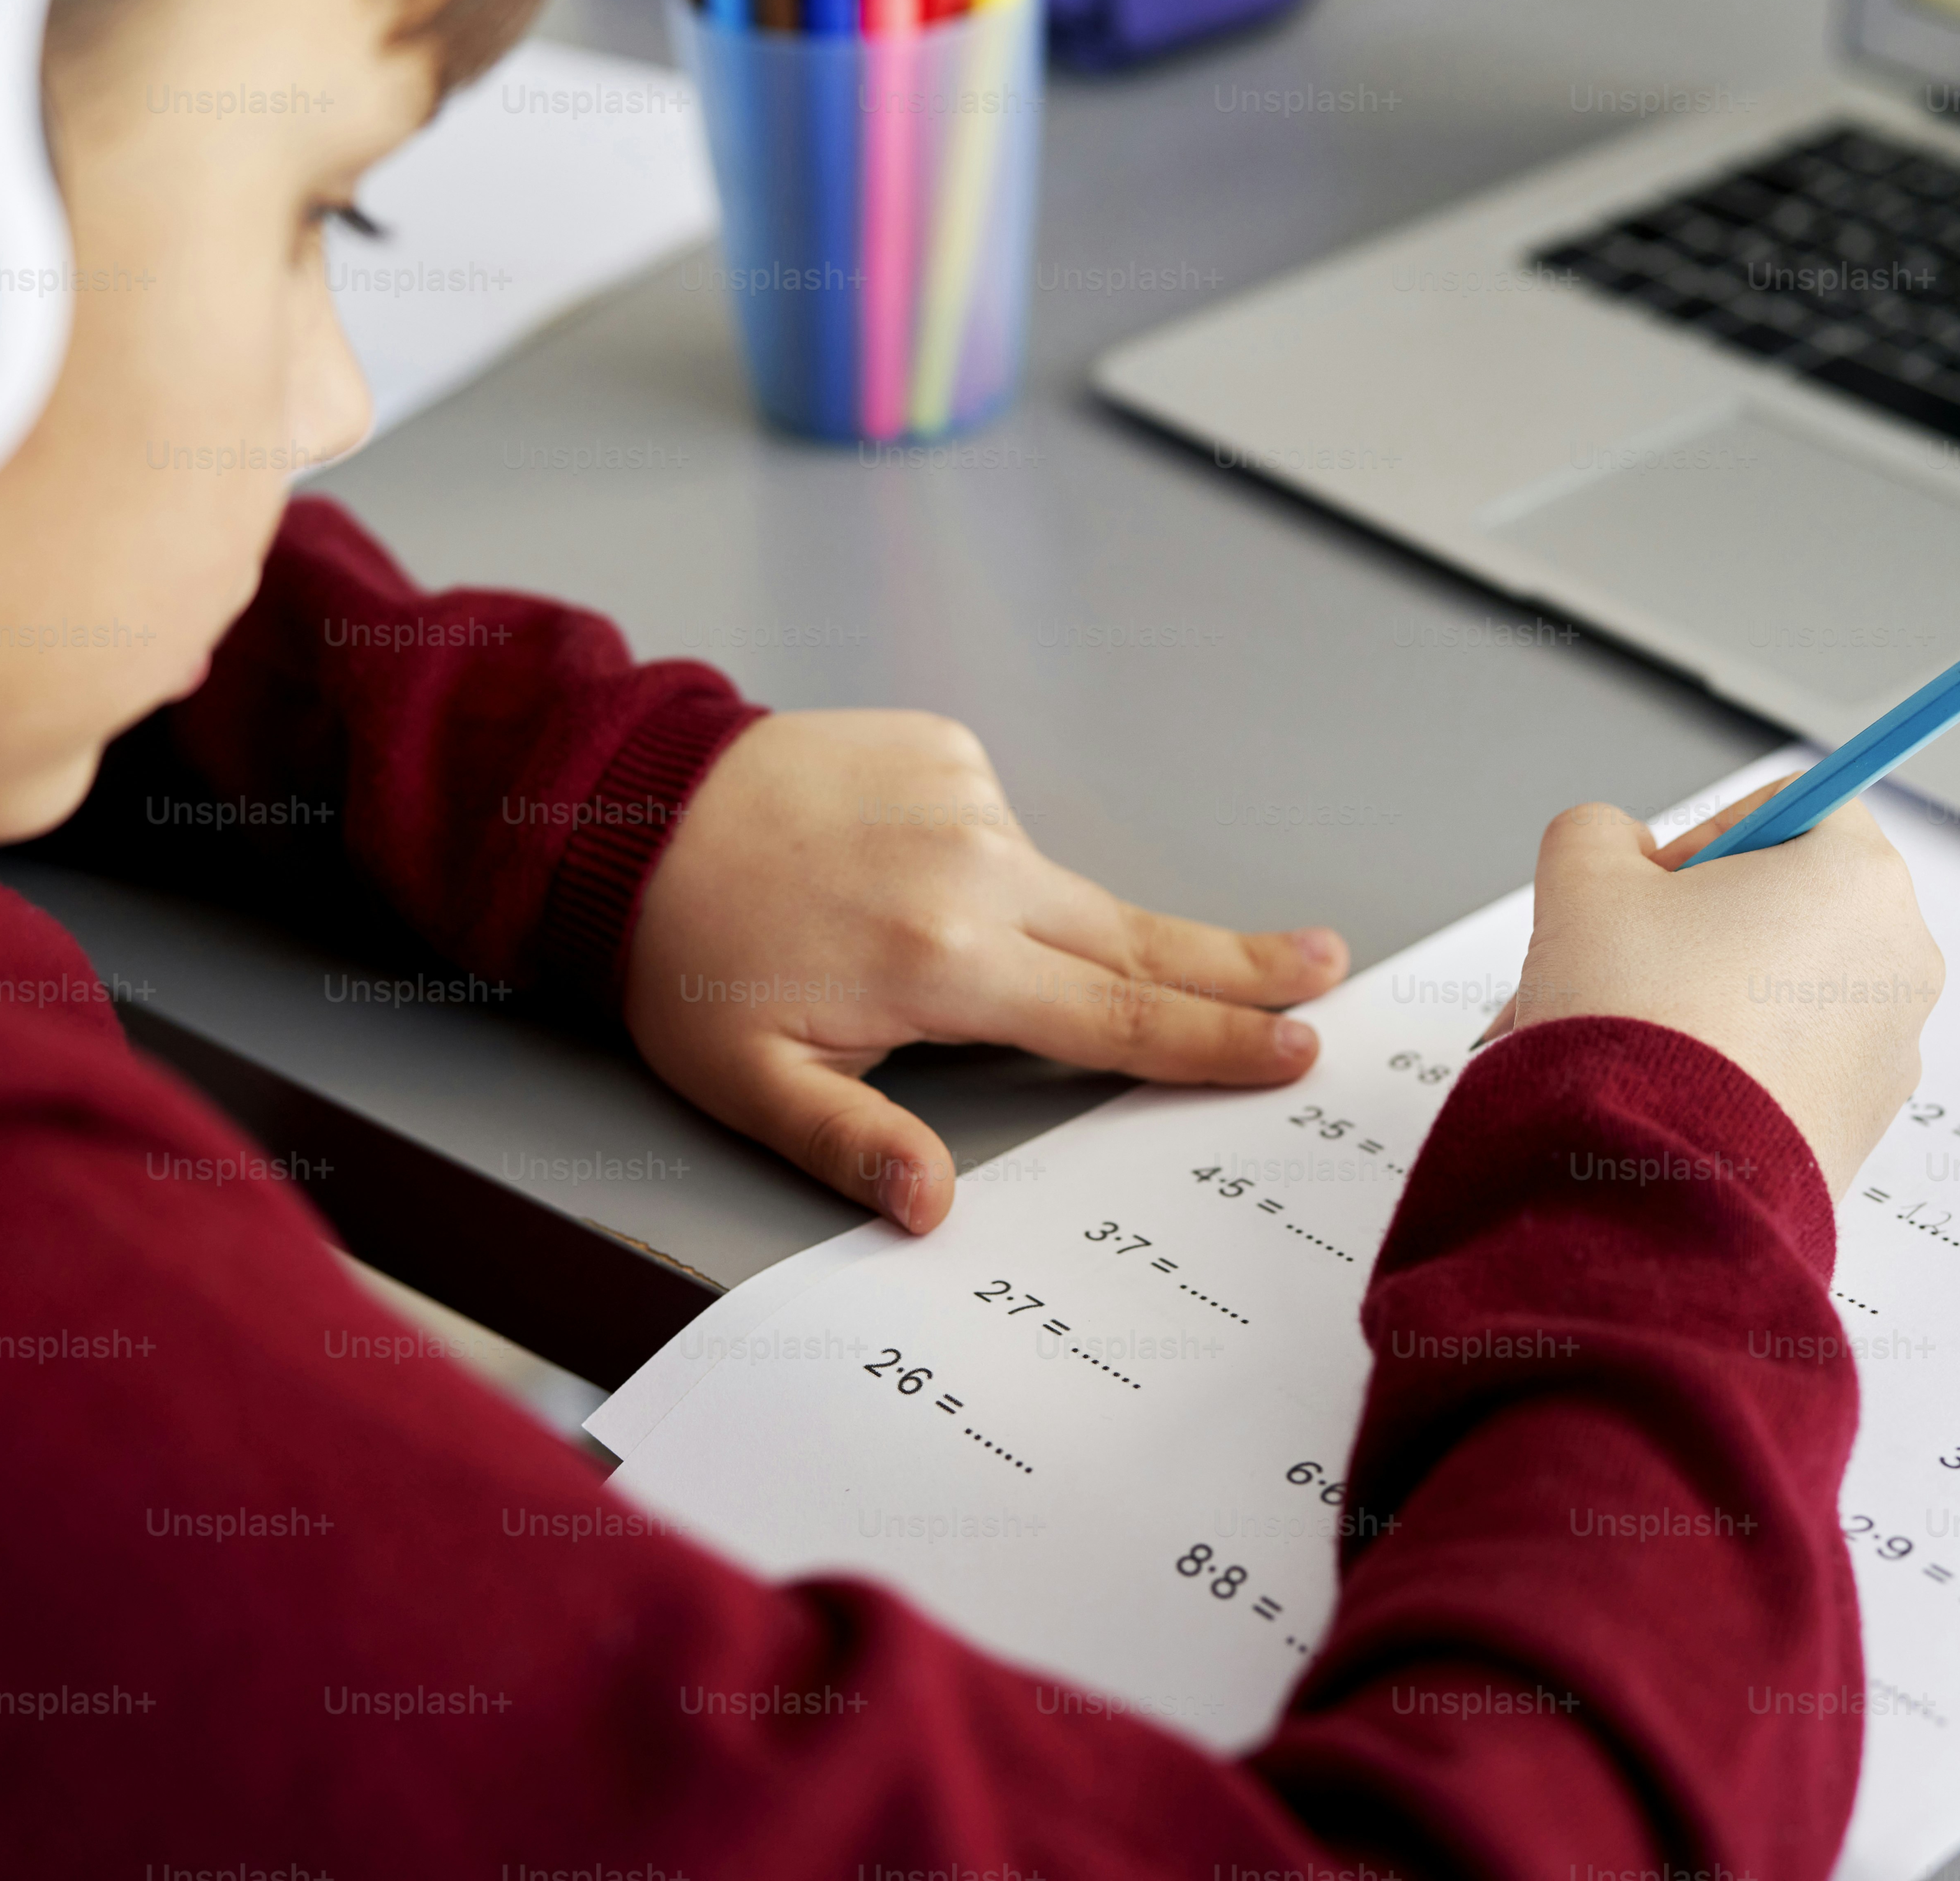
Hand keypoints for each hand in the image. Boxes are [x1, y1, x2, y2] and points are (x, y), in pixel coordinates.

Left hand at [623, 710, 1349, 1230]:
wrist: (629, 806)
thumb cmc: (687, 956)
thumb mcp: (747, 1080)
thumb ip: (850, 1144)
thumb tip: (933, 1210)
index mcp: (944, 962)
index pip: (1114, 1018)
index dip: (1214, 1040)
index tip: (1294, 1046)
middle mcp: (977, 871)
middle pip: (1140, 939)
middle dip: (1242, 964)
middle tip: (1330, 969)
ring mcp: (968, 799)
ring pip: (1066, 889)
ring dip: (1086, 930)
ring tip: (1006, 949)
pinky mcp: (948, 749)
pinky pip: (998, 831)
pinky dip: (981, 867)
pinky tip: (901, 879)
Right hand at [1491, 778, 1944, 1195]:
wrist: (1653, 1176)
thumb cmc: (1636, 1019)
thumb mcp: (1585, 880)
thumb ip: (1599, 832)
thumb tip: (1619, 851)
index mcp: (1859, 877)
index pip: (1795, 807)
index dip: (1709, 835)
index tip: (1655, 887)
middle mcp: (1899, 960)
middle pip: (1793, 904)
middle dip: (1705, 925)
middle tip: (1632, 960)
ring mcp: (1891, 1050)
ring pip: (1790, 988)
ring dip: (1712, 995)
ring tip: (1636, 1034)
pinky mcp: (1865, 1125)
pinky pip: (1798, 1065)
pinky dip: (1738, 1064)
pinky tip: (1667, 1088)